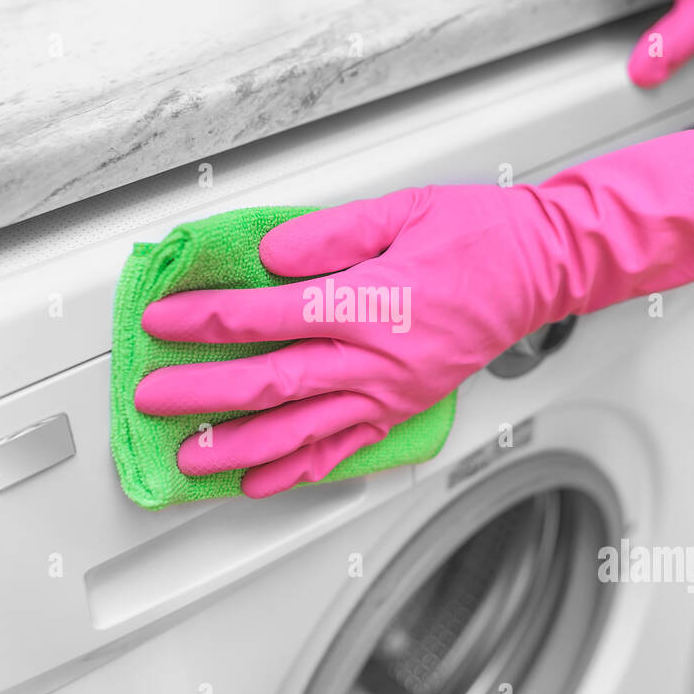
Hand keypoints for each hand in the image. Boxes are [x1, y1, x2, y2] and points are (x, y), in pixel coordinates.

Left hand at [134, 185, 565, 497]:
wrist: (540, 270)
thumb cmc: (478, 236)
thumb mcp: (402, 210)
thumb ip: (329, 233)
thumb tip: (270, 257)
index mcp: (369, 301)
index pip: (267, 315)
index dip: (207, 320)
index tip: (165, 321)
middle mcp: (375, 357)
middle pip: (271, 382)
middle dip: (203, 391)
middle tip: (153, 397)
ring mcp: (389, 392)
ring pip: (301, 429)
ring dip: (239, 446)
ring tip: (192, 457)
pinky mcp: (402, 410)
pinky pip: (344, 451)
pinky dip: (298, 471)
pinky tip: (260, 482)